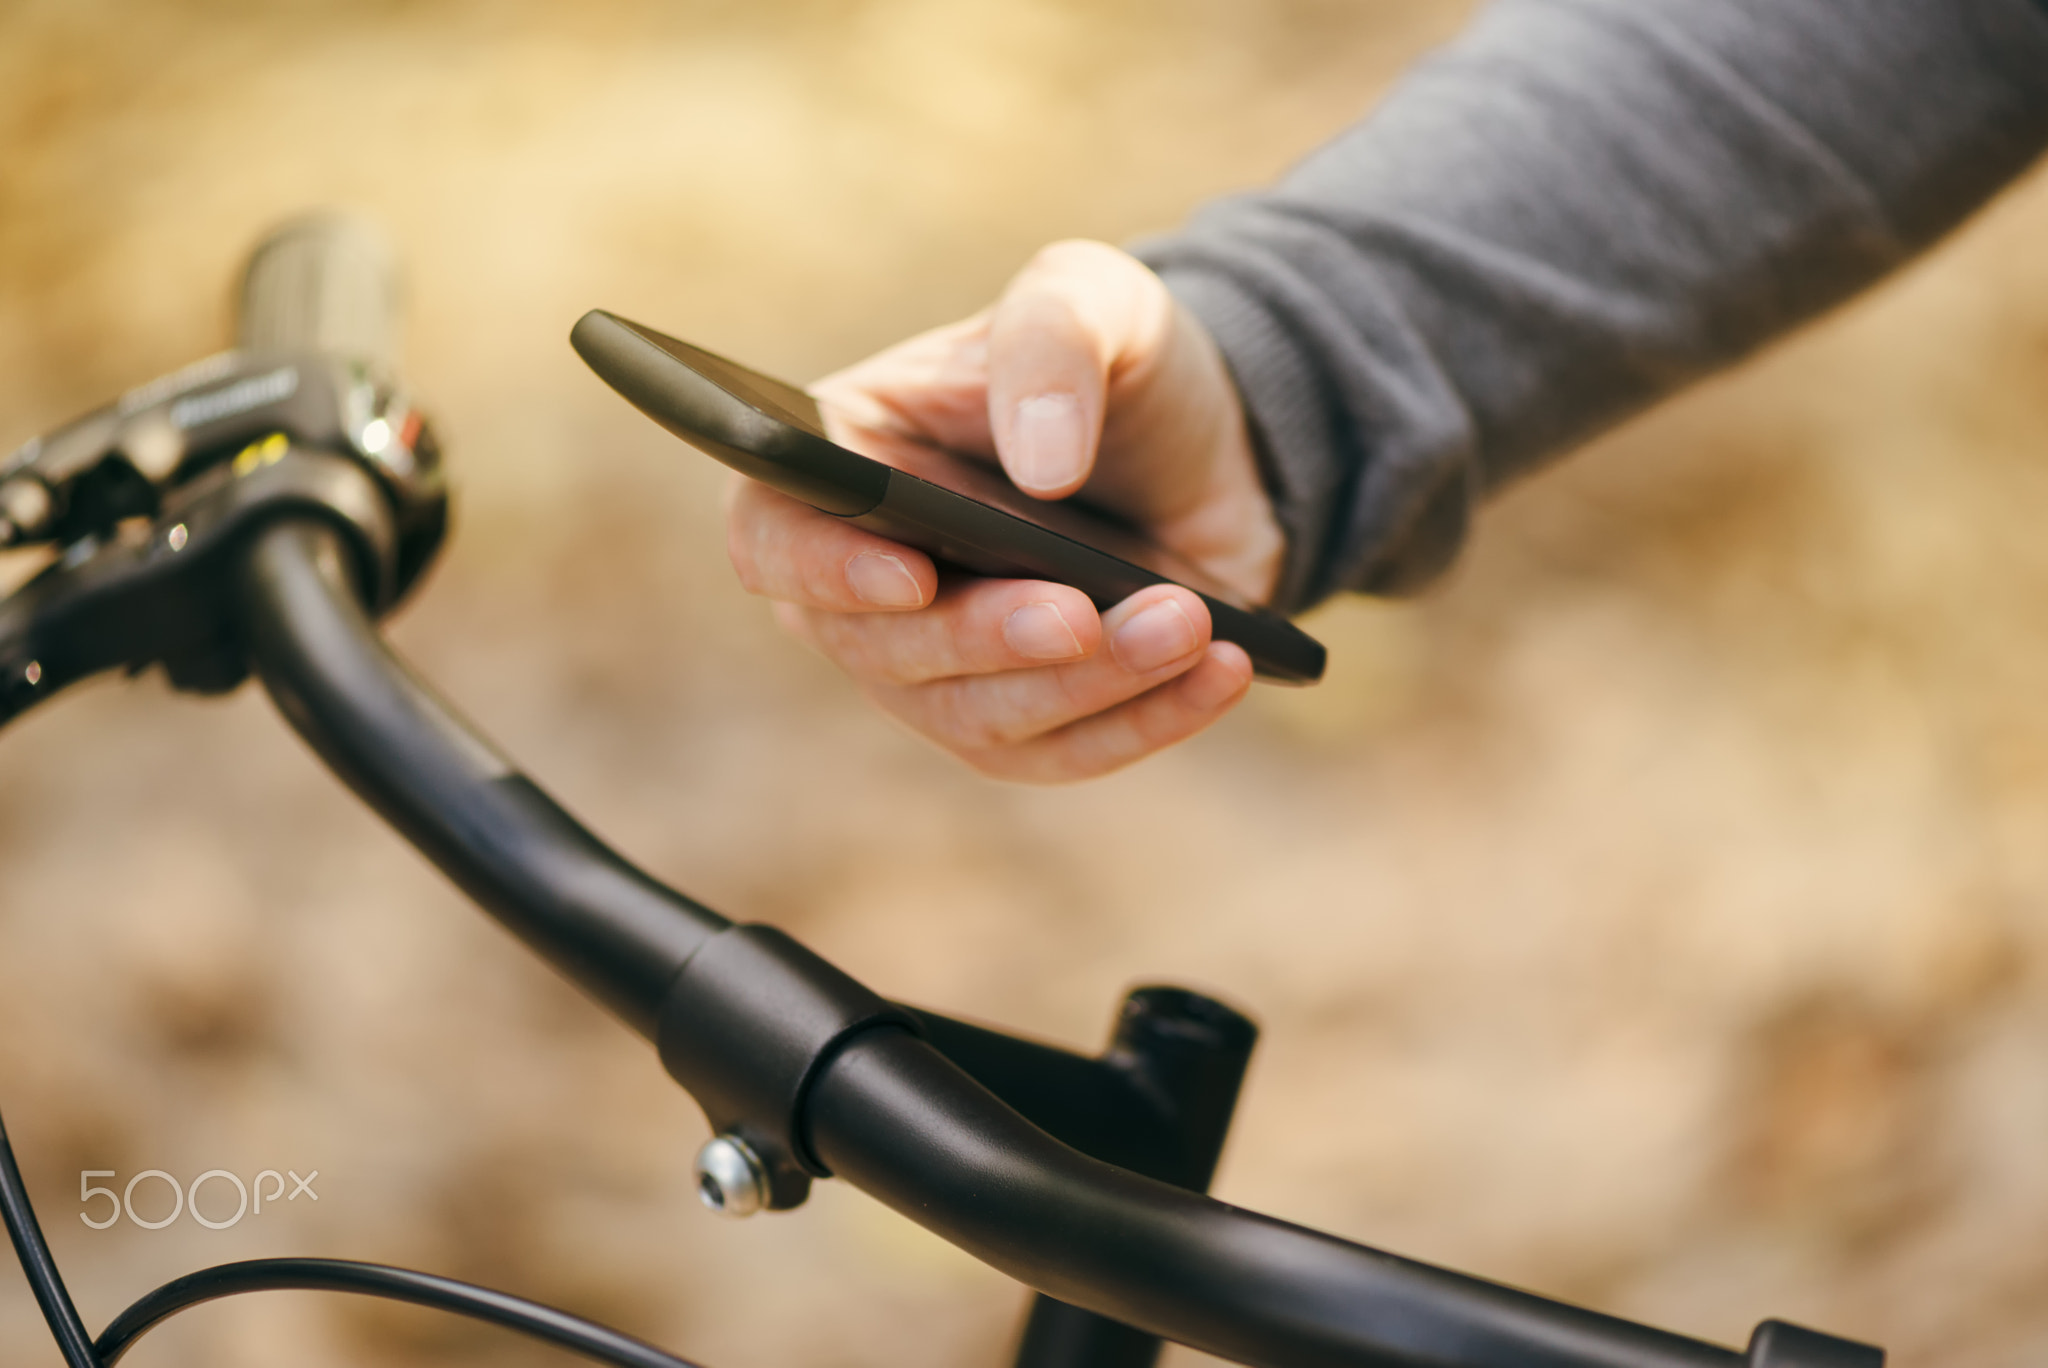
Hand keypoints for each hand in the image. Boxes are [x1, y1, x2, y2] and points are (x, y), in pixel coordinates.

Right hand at [725, 240, 1284, 781]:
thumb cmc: (1115, 361)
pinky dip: (1149, 721)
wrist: (1214, 446)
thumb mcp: (1093, 299)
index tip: (912, 575)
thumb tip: (1041, 470)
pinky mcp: (1033, 719)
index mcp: (843, 467)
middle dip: (990, 640)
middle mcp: (870, 585)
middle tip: (1080, 613)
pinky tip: (1217, 672)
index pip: (775, 539)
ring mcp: (946, 667)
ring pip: (981, 719)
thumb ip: (1053, 341)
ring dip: (1085, 684)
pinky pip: (1070, 753)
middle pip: (886, 653)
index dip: (826, 572)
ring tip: (1187, 626)